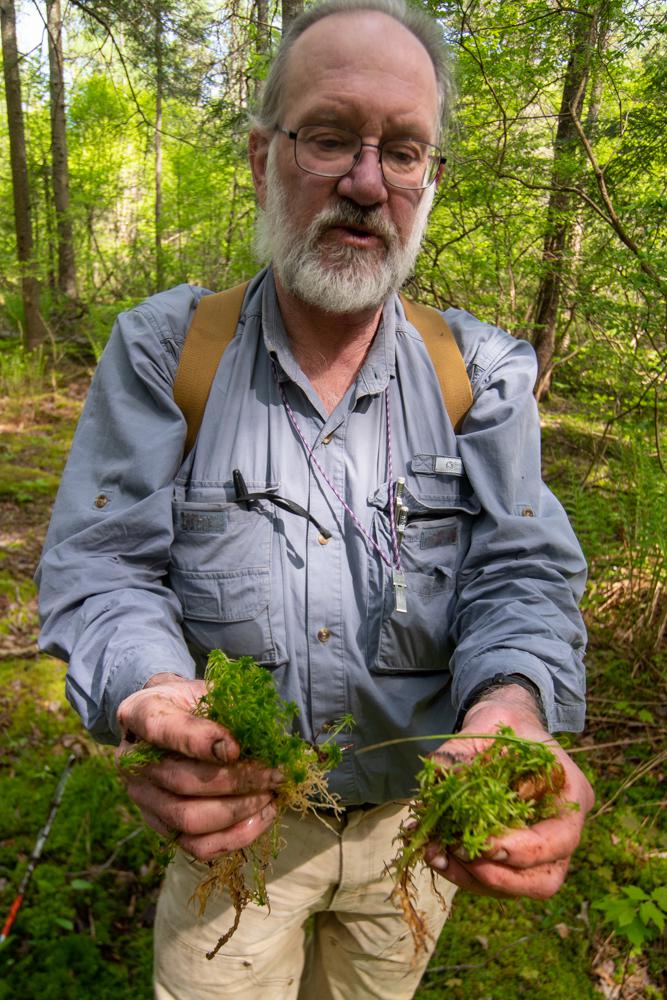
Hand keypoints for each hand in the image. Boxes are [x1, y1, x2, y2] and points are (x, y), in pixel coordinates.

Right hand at [116, 673, 280, 860]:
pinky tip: (262, 816)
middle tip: (275, 774)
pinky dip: (235, 836)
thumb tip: (269, 736)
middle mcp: (132, 761)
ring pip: (190, 819)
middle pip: (183, 782)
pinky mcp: (160, 827)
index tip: (235, 747)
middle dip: (238, 781)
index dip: (199, 741)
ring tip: (271, 795)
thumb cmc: (194, 703)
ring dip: (239, 811)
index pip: (164, 730)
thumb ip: (230, 705)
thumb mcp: (208, 690)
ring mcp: (143, 798)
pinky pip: (197, 846)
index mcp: (141, 713)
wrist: (170, 721)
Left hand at [422, 685, 593, 898]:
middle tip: (456, 854)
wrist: (506, 731)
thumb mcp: (489, 722)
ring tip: (435, 854)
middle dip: (498, 876)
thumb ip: (465, 747)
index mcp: (571, 794)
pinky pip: (494, 878)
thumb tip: (438, 773)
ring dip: (473, 879)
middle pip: (545, 879)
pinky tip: (434, 851)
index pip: (560, 839)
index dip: (523, 850)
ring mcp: (541, 850)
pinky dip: (463, 872)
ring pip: (517, 887)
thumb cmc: (506, 724)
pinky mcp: (514, 857)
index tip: (482, 844)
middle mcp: (563, 830)